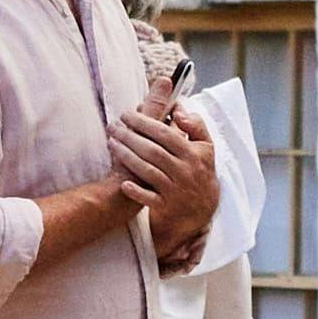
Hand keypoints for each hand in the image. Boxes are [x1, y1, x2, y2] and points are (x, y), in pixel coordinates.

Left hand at [106, 89, 218, 262]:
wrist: (203, 209)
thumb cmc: (199, 171)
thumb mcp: (206, 147)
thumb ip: (195, 125)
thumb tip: (179, 109)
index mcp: (193, 153)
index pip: (165, 134)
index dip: (144, 123)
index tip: (126, 115)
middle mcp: (184, 171)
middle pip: (153, 151)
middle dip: (130, 137)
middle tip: (112, 127)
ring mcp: (175, 190)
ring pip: (148, 171)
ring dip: (127, 157)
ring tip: (111, 143)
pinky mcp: (166, 207)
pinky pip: (149, 199)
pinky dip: (136, 192)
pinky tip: (123, 183)